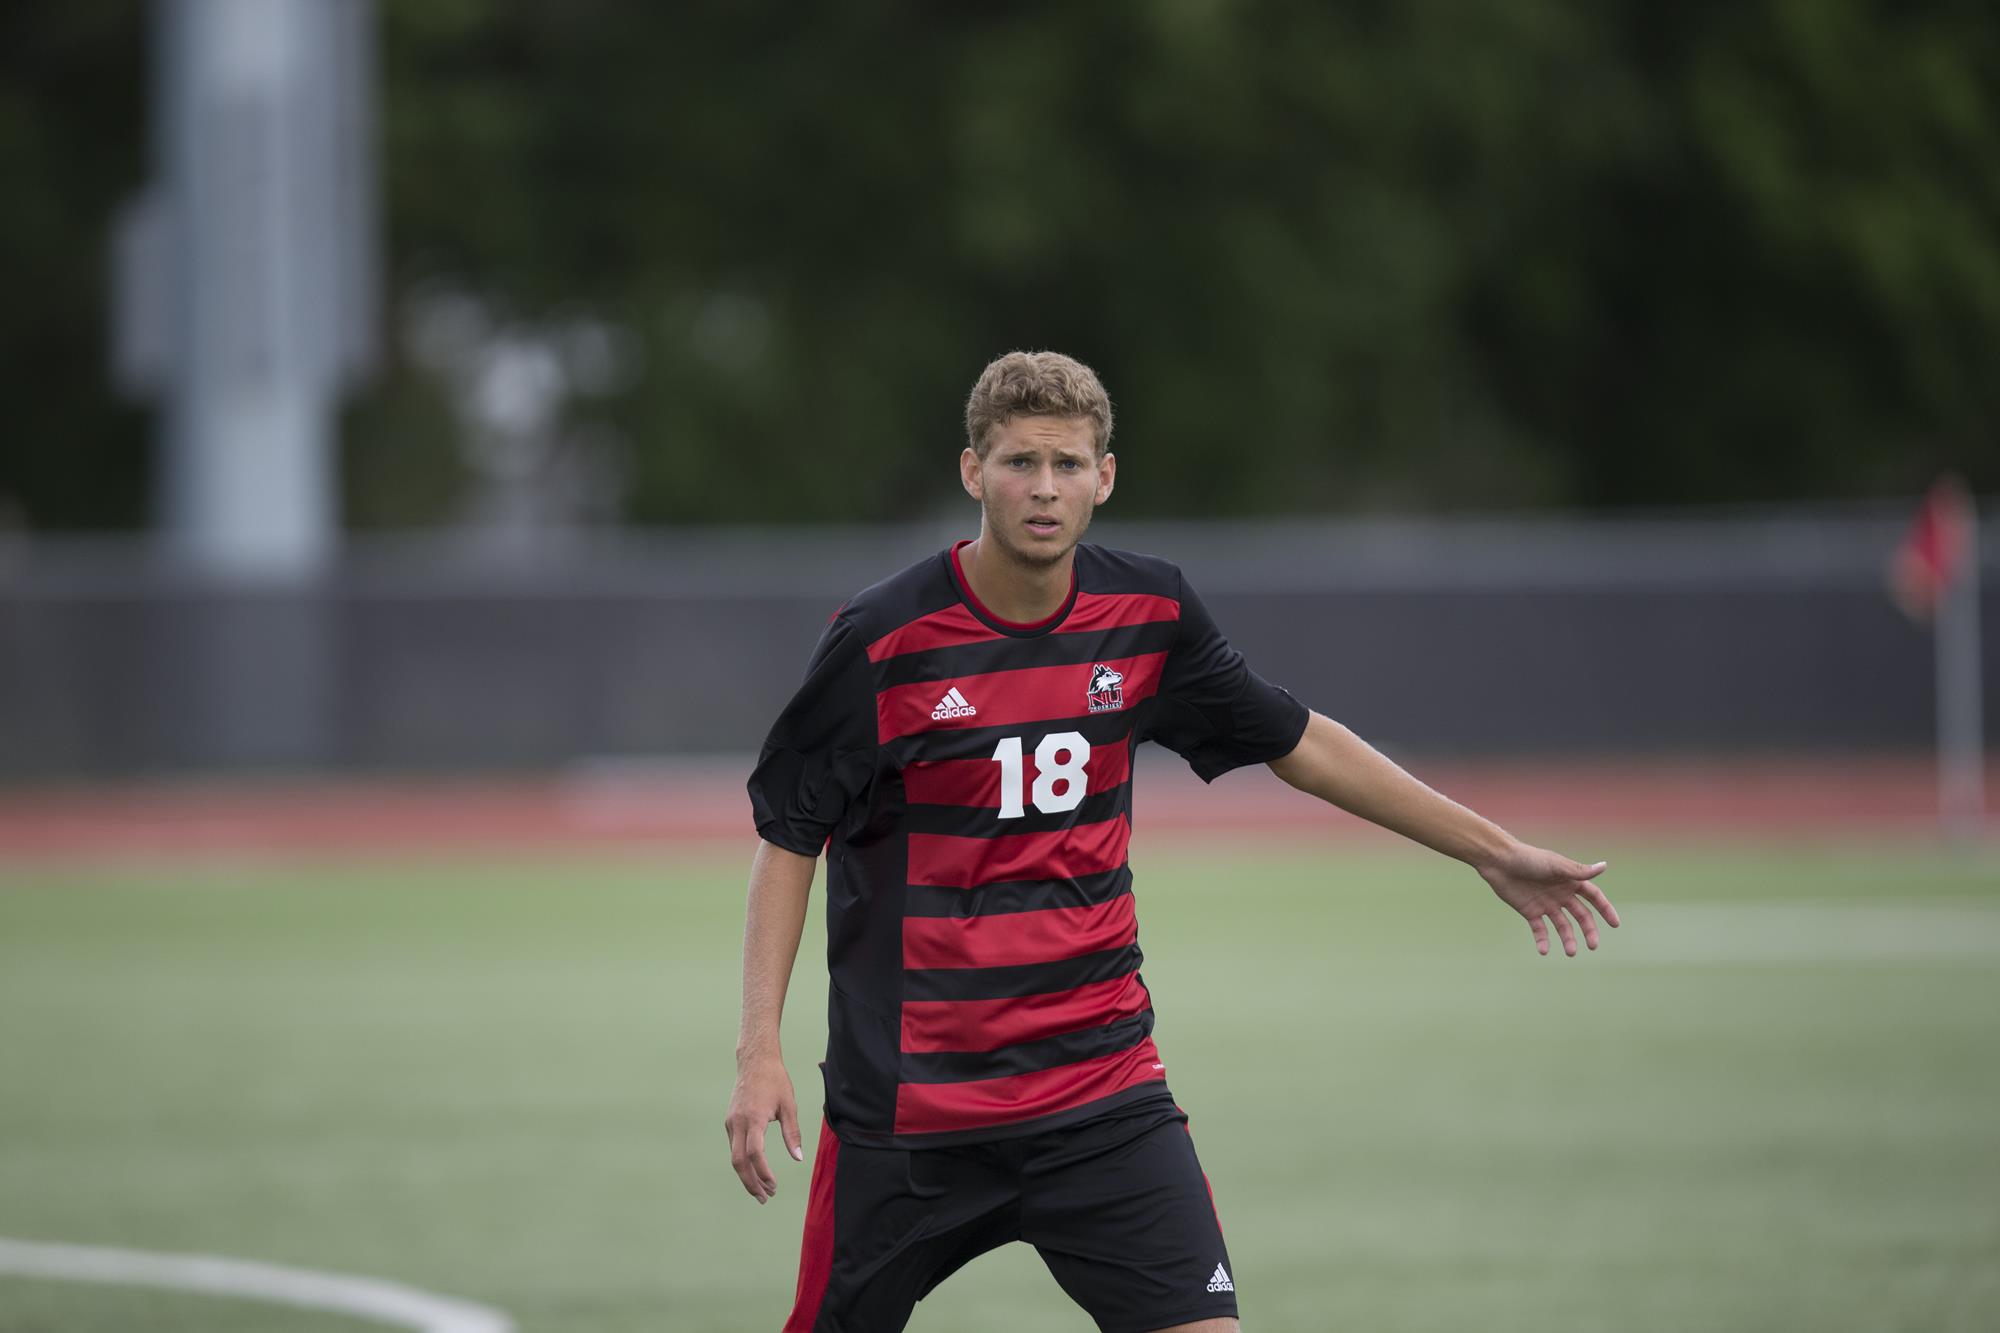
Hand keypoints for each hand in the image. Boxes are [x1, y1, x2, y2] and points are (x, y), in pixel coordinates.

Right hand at [724, 1051, 802, 1203]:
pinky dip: (743, 1162)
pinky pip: (734, 1147)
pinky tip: (755, 1170)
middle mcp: (737, 1122)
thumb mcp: (789, 1105)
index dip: (763, 1173)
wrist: (755, 1061)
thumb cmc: (775, 1081)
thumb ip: (792, 1133)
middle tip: (765, 1199)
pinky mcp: (730, 1122)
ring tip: (763, 1190)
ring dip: (747, 1175)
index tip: (773, 1186)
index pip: (754, 1153)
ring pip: (734, 1157)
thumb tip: (798, 1158)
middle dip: (750, 1183)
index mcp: (754, 1118)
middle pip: (738, 1162)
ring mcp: (731, 1122)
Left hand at [1477, 840, 1618, 956]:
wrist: (1499, 862)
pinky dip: (1543, 941)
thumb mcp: (1555, 865)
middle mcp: (1561, 894)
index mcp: (1570, 881)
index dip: (1605, 909)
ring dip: (1568, 939)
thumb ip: (1578, 871)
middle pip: (1581, 916)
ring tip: (1571, 953)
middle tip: (1593, 946)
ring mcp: (1546, 904)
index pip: (1594, 897)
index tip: (1615, 924)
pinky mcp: (1530, 912)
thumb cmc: (1528, 859)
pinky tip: (1544, 950)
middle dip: (1588, 931)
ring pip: (1562, 926)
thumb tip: (1604, 866)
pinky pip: (1539, 930)